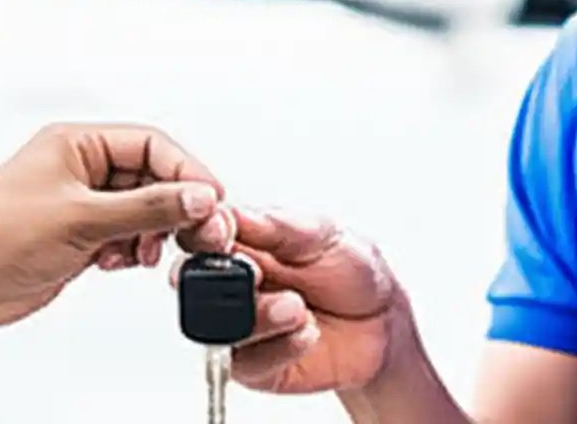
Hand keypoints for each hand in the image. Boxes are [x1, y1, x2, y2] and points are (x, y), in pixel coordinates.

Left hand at [0, 123, 224, 326]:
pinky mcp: (81, 235)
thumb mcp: (84, 218)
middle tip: (199, 229)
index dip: (186, 171)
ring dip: (154, 232)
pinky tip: (121, 261)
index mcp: (76, 143)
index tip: (210, 198)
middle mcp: (80, 168)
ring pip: (143, 210)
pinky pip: (127, 234)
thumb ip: (148, 207)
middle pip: (152, 177)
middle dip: (174, 206)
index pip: (151, 144)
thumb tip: (197, 197)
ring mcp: (81, 203)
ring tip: (148, 251)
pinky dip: (133, 249)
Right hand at [172, 208, 408, 394]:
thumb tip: (231, 211)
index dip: (203, 232)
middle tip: (255, 274)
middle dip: (220, 279)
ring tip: (296, 307)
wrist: (383, 319)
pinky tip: (308, 332)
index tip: (219, 231)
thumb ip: (277, 226)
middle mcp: (230, 284)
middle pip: (192, 282)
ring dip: (258, 316)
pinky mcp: (255, 365)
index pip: (200, 234)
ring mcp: (239, 325)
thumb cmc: (350, 267)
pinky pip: (249, 362)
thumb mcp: (321, 233)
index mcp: (241, 242)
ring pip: (217, 326)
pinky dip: (279, 346)